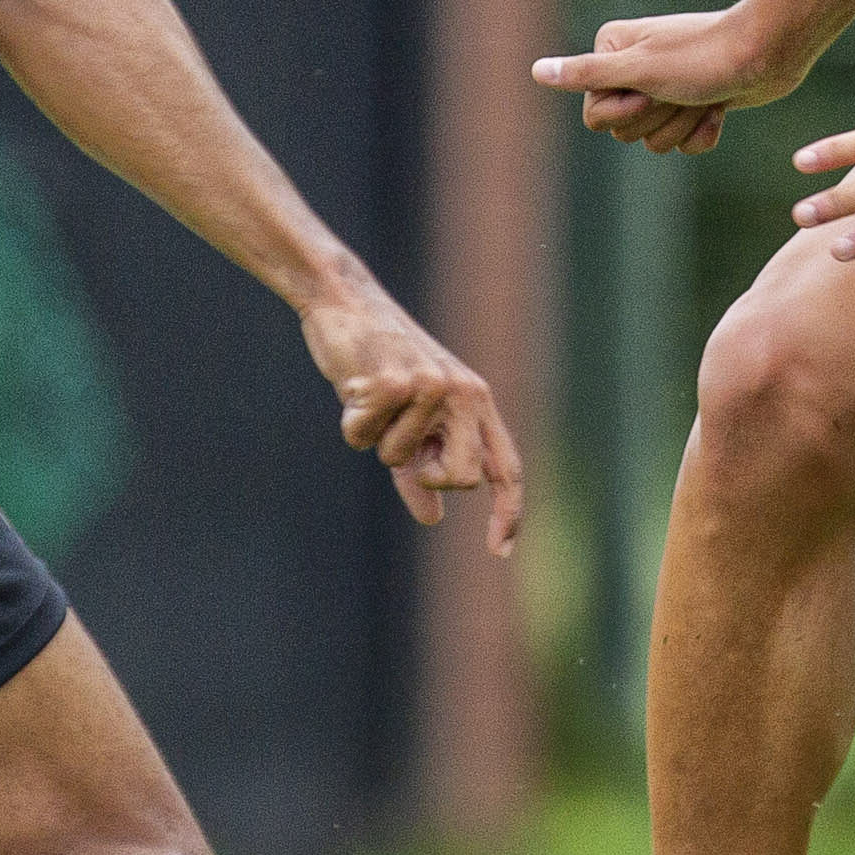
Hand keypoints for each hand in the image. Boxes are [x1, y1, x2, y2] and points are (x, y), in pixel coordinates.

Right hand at [298, 283, 526, 551]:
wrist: (347, 302)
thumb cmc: (380, 363)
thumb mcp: (409, 420)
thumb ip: (423, 470)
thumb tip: (434, 518)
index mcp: (478, 401)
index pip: (505, 466)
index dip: (508, 511)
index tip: (500, 552)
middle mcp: (464, 393)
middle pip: (460, 478)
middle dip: (426, 475)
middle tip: (402, 448)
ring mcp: (432, 387)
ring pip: (399, 459)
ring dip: (375, 439)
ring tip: (371, 398)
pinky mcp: (394, 382)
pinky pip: (364, 438)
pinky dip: (351, 423)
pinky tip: (352, 388)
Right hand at [531, 6, 799, 155]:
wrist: (768, 52)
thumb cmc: (703, 56)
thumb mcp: (640, 69)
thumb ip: (588, 74)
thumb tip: (538, 72)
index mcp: (611, 52)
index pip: (594, 117)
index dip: (625, 111)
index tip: (651, 87)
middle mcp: (632, 70)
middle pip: (623, 132)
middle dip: (658, 118)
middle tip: (683, 90)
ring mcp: (665, 88)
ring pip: (653, 142)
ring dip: (683, 124)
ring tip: (705, 95)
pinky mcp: (693, 104)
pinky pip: (683, 145)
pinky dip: (703, 132)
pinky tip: (720, 108)